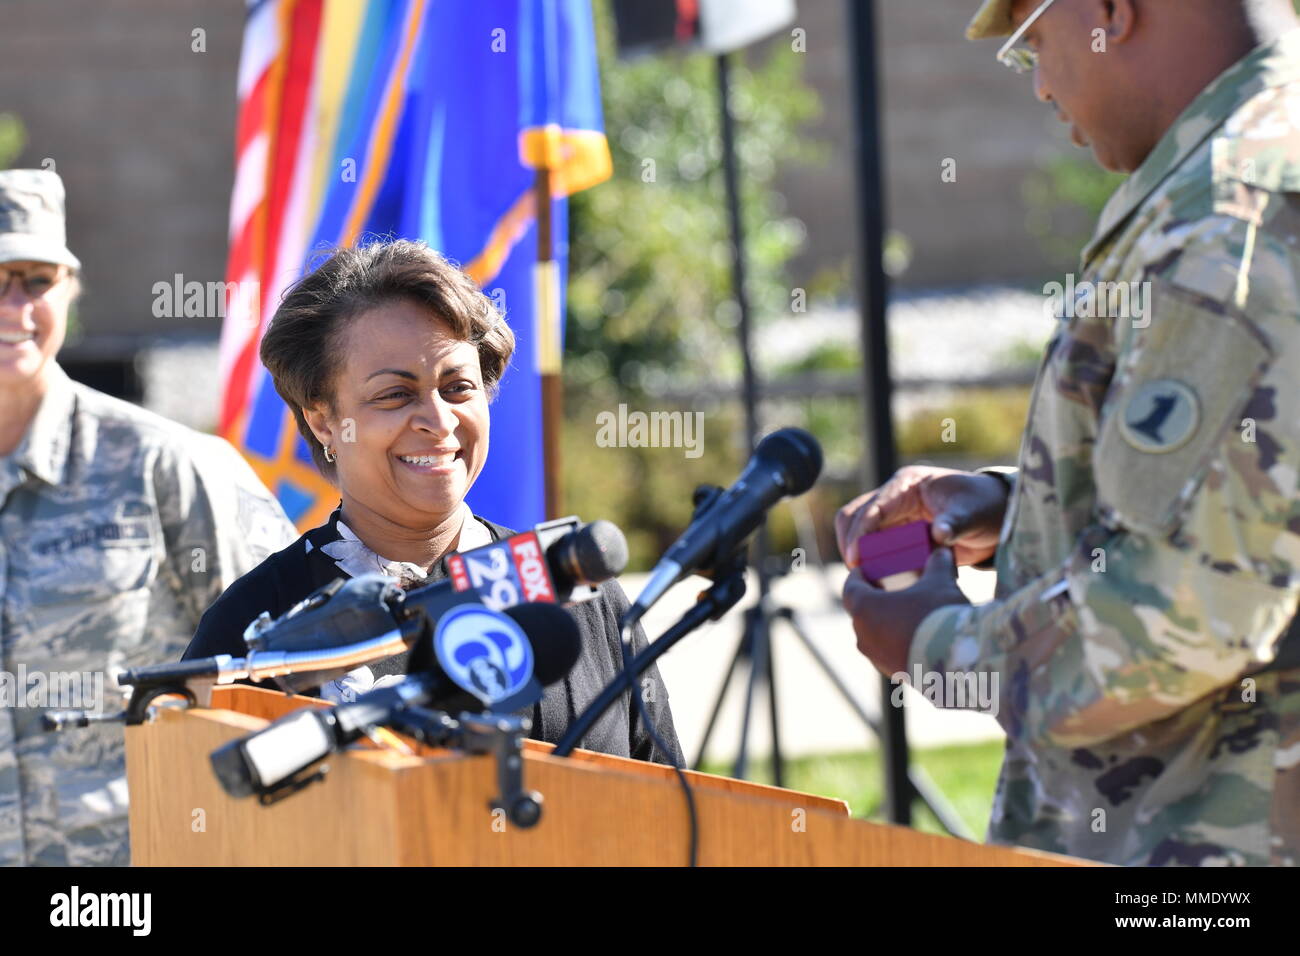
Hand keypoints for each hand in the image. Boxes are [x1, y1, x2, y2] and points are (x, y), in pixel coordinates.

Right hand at [834, 466, 1008, 567]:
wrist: (995, 518)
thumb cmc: (984, 507)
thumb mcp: (973, 513)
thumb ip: (955, 523)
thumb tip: (938, 533)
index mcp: (908, 484)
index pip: (874, 506)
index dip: (861, 531)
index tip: (856, 557)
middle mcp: (893, 497)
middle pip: (854, 516)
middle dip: (851, 543)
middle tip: (858, 573)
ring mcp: (892, 516)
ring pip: (857, 532)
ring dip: (858, 553)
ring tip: (866, 578)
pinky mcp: (895, 534)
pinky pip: (872, 548)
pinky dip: (870, 562)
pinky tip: (877, 579)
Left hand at [841, 547, 968, 675]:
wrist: (958, 660)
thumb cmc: (940, 615)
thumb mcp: (940, 581)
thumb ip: (938, 562)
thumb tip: (942, 551)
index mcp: (866, 609)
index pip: (851, 588)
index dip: (856, 576)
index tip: (862, 570)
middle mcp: (864, 636)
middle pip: (861, 613)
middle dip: (871, 599)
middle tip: (885, 588)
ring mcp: (877, 658)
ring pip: (873, 636)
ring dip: (884, 623)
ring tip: (902, 613)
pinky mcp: (894, 674)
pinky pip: (889, 653)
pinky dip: (896, 643)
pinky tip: (915, 637)